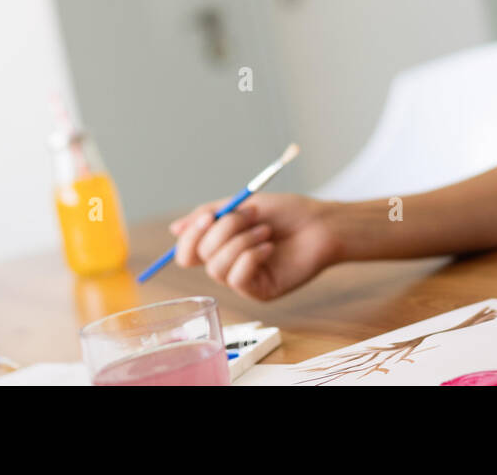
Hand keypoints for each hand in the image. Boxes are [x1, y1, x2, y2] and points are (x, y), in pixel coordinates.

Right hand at [168, 193, 341, 301]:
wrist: (321, 224)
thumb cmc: (288, 212)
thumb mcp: (244, 204)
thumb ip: (210, 215)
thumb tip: (174, 229)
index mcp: (221, 244)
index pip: (187, 251)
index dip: (191, 235)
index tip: (208, 216)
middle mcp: (227, 263)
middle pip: (197, 257)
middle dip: (222, 231)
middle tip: (249, 214)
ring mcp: (242, 279)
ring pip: (216, 268)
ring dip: (241, 242)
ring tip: (266, 231)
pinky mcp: (259, 291)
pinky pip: (237, 279)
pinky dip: (251, 257)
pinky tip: (270, 248)